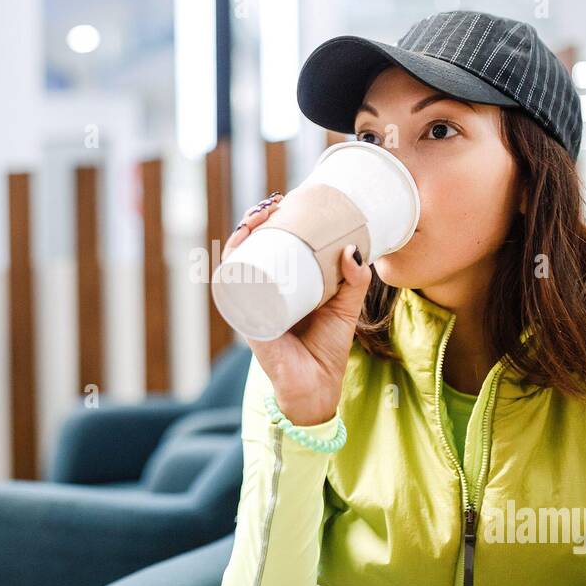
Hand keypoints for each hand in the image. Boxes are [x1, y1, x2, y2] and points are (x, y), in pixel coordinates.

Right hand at [221, 191, 372, 425]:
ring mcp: (249, 305)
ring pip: (235, 262)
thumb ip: (355, 278)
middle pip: (247, 248)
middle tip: (273, 204)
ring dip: (240, 235)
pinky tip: (236, 248)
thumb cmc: (327, 346)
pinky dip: (229, 268)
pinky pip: (229, 291)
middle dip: (254, 219)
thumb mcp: (346, 305)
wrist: (318, 385)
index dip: (269, 219)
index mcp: (279, 284)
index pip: (267, 245)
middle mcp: (258, 292)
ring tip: (259, 218)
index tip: (283, 199)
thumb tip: (354, 249)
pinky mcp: (247, 321)